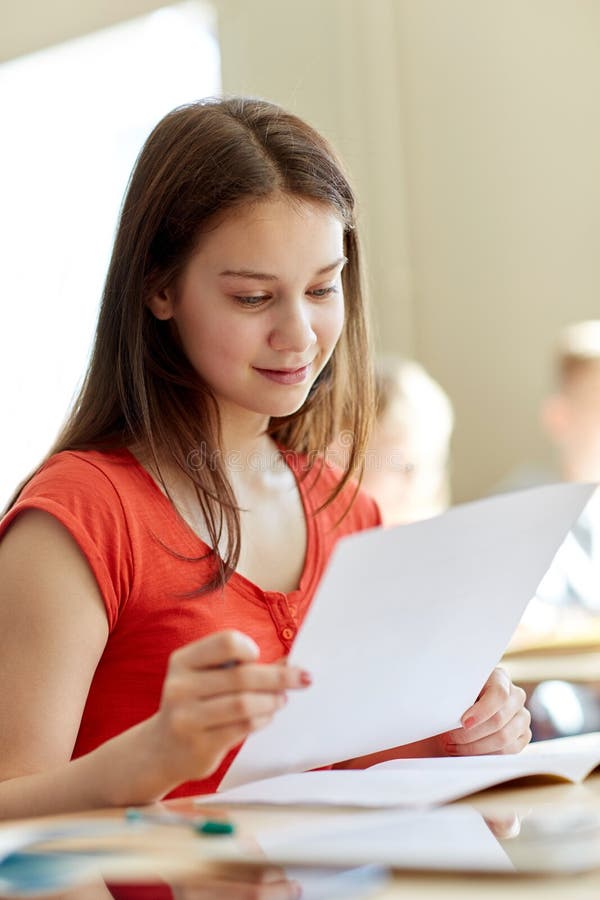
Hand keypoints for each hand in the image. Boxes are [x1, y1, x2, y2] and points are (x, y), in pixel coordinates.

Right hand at [149, 630, 309, 786]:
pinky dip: (262, 719)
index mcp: (183, 661)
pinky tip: (267, 716)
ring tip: (282, 700)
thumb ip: (241, 666)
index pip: (226, 642)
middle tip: (303, 678)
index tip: (260, 657)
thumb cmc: (196, 705)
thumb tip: (290, 660)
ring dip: (272, 700)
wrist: (162, 750)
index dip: (249, 648)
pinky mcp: (199, 744)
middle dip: (279, 676)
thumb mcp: (206, 678)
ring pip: (244, 704)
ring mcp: (186, 717)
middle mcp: (180, 686)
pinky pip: (242, 728)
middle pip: (242, 675)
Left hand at [441, 667, 530, 755]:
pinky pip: (507, 751)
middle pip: (498, 720)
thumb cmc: (459, 696)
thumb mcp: (458, 690)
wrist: (467, 708)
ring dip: (474, 746)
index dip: (481, 711)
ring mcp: (523, 716)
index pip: (498, 694)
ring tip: (452, 746)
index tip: (463, 722)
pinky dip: (484, 754)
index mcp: (500, 677)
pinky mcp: (524, 736)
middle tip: (448, 738)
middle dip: (470, 733)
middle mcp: (516, 695)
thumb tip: (449, 711)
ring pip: (503, 738)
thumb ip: (458, 696)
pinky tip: (466, 751)